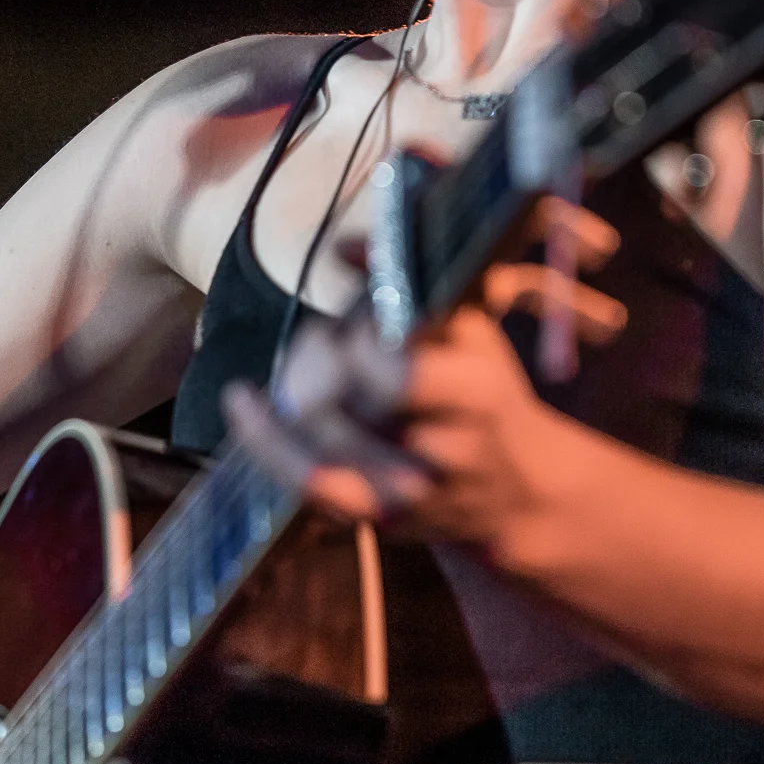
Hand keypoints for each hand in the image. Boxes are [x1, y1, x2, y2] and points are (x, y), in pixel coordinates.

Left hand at [225, 196, 622, 540]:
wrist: (520, 495)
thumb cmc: (489, 396)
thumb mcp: (472, 329)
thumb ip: (412, 279)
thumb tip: (343, 247)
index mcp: (475, 390)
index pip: (394, 362)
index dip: (361, 335)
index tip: (358, 321)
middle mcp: (442, 446)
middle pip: (348, 396)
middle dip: (317, 358)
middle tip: (320, 344)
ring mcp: (409, 488)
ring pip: (320, 435)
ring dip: (293, 391)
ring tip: (294, 372)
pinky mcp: (377, 516)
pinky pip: (308, 482)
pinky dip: (266, 439)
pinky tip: (243, 404)